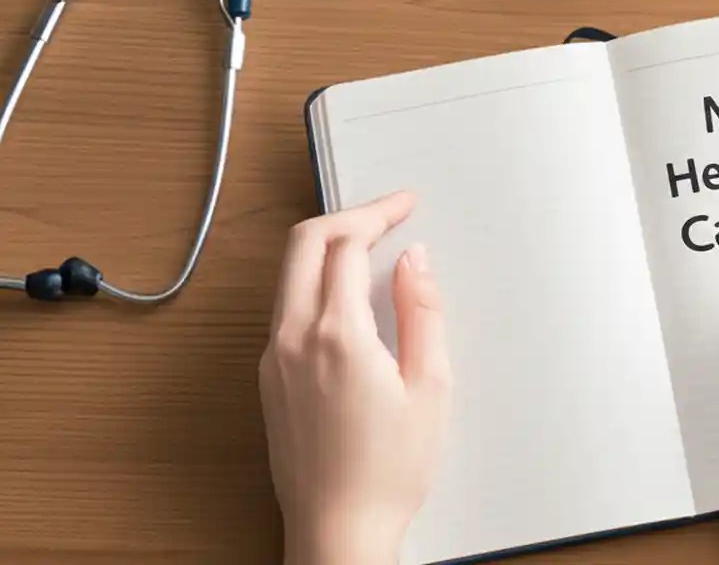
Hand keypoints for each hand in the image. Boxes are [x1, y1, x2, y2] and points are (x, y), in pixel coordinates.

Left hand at [259, 191, 450, 564]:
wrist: (339, 530)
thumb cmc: (388, 472)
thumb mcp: (430, 387)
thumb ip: (422, 312)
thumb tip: (414, 260)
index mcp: (336, 336)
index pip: (345, 244)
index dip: (377, 214)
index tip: (404, 206)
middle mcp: (293, 339)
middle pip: (303, 244)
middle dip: (346, 217)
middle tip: (385, 213)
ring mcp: (274, 358)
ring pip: (289, 274)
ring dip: (326, 247)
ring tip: (370, 247)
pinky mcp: (270, 378)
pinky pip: (286, 307)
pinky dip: (315, 282)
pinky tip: (349, 297)